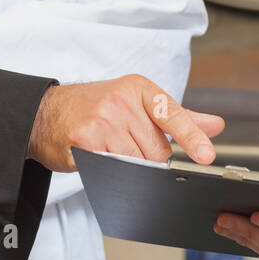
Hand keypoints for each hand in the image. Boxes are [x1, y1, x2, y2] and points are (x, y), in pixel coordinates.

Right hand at [27, 74, 223, 172]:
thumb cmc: (93, 108)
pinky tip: (98, 156)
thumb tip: (215, 126)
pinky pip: (115, 170)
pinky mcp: (86, 142)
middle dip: (147, 156)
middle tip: (124, 142)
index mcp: (138, 87)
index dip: (192, 136)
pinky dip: (111, 171)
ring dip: (128, 166)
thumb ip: (177, 116)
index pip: (172, 113)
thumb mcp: (136, 102)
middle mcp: (121, 100)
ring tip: (109, 148)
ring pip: (138, 164)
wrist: (43, 113)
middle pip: (157, 151)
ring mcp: (102, 121)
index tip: (206, 155)